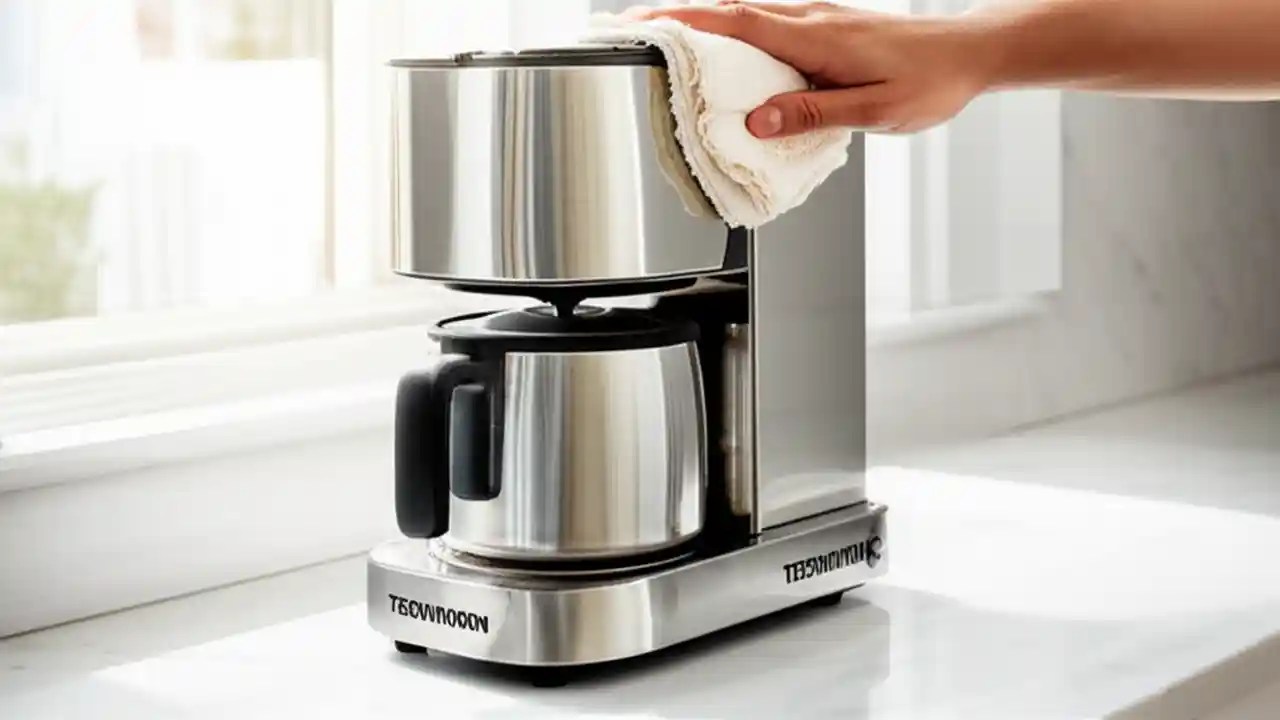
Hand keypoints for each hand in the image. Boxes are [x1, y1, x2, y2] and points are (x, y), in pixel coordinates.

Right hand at [629, 1, 998, 136]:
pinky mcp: (825, 29)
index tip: (642, 25)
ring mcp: (817, 21)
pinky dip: (735, 35)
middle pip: (728, 11)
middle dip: (677, 19)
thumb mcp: (873, 109)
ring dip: (703, 26)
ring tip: (667, 47)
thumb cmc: (929, 81)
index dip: (683, 21)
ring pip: (746, 17)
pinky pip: (767, 27)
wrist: (969, 53)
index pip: (734, 21)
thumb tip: (758, 120)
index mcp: (815, 37)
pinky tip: (727, 58)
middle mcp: (810, 20)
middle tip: (634, 33)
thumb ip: (812, 113)